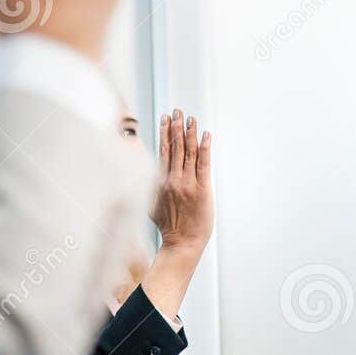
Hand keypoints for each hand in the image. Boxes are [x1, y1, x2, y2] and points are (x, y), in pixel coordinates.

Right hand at [150, 110, 212, 255]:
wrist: (182, 243)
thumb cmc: (169, 228)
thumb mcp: (153, 205)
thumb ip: (153, 188)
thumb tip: (149, 177)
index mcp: (160, 182)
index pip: (163, 151)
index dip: (165, 133)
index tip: (166, 118)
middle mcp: (173, 179)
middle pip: (176, 147)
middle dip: (176, 127)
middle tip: (178, 111)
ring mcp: (188, 183)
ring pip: (189, 152)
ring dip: (190, 133)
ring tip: (190, 118)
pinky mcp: (202, 189)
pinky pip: (204, 164)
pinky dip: (205, 148)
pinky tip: (206, 135)